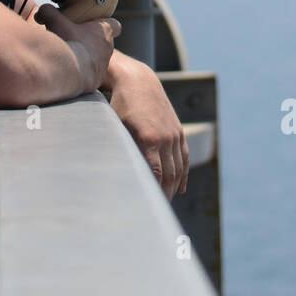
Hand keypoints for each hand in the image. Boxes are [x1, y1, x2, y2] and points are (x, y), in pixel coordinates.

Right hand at [35, 3, 119, 93]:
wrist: (68, 70)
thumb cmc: (67, 42)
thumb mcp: (55, 21)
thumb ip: (49, 12)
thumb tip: (43, 10)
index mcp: (104, 31)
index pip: (115, 25)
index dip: (107, 24)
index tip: (97, 24)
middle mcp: (107, 49)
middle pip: (103, 43)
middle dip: (90, 41)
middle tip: (75, 40)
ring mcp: (103, 66)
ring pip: (97, 60)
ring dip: (86, 57)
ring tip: (69, 57)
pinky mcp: (95, 81)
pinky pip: (90, 75)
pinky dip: (81, 72)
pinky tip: (68, 71)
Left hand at [102, 51, 189, 199]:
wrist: (138, 81)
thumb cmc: (118, 106)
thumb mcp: (113, 127)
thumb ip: (118, 149)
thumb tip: (111, 176)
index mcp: (148, 139)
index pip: (155, 175)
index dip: (153, 194)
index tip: (146, 209)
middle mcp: (165, 138)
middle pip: (169, 176)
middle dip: (164, 197)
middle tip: (154, 214)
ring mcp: (174, 134)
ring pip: (178, 169)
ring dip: (173, 189)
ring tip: (164, 205)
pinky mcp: (178, 131)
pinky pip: (184, 158)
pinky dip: (183, 176)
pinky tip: (179, 189)